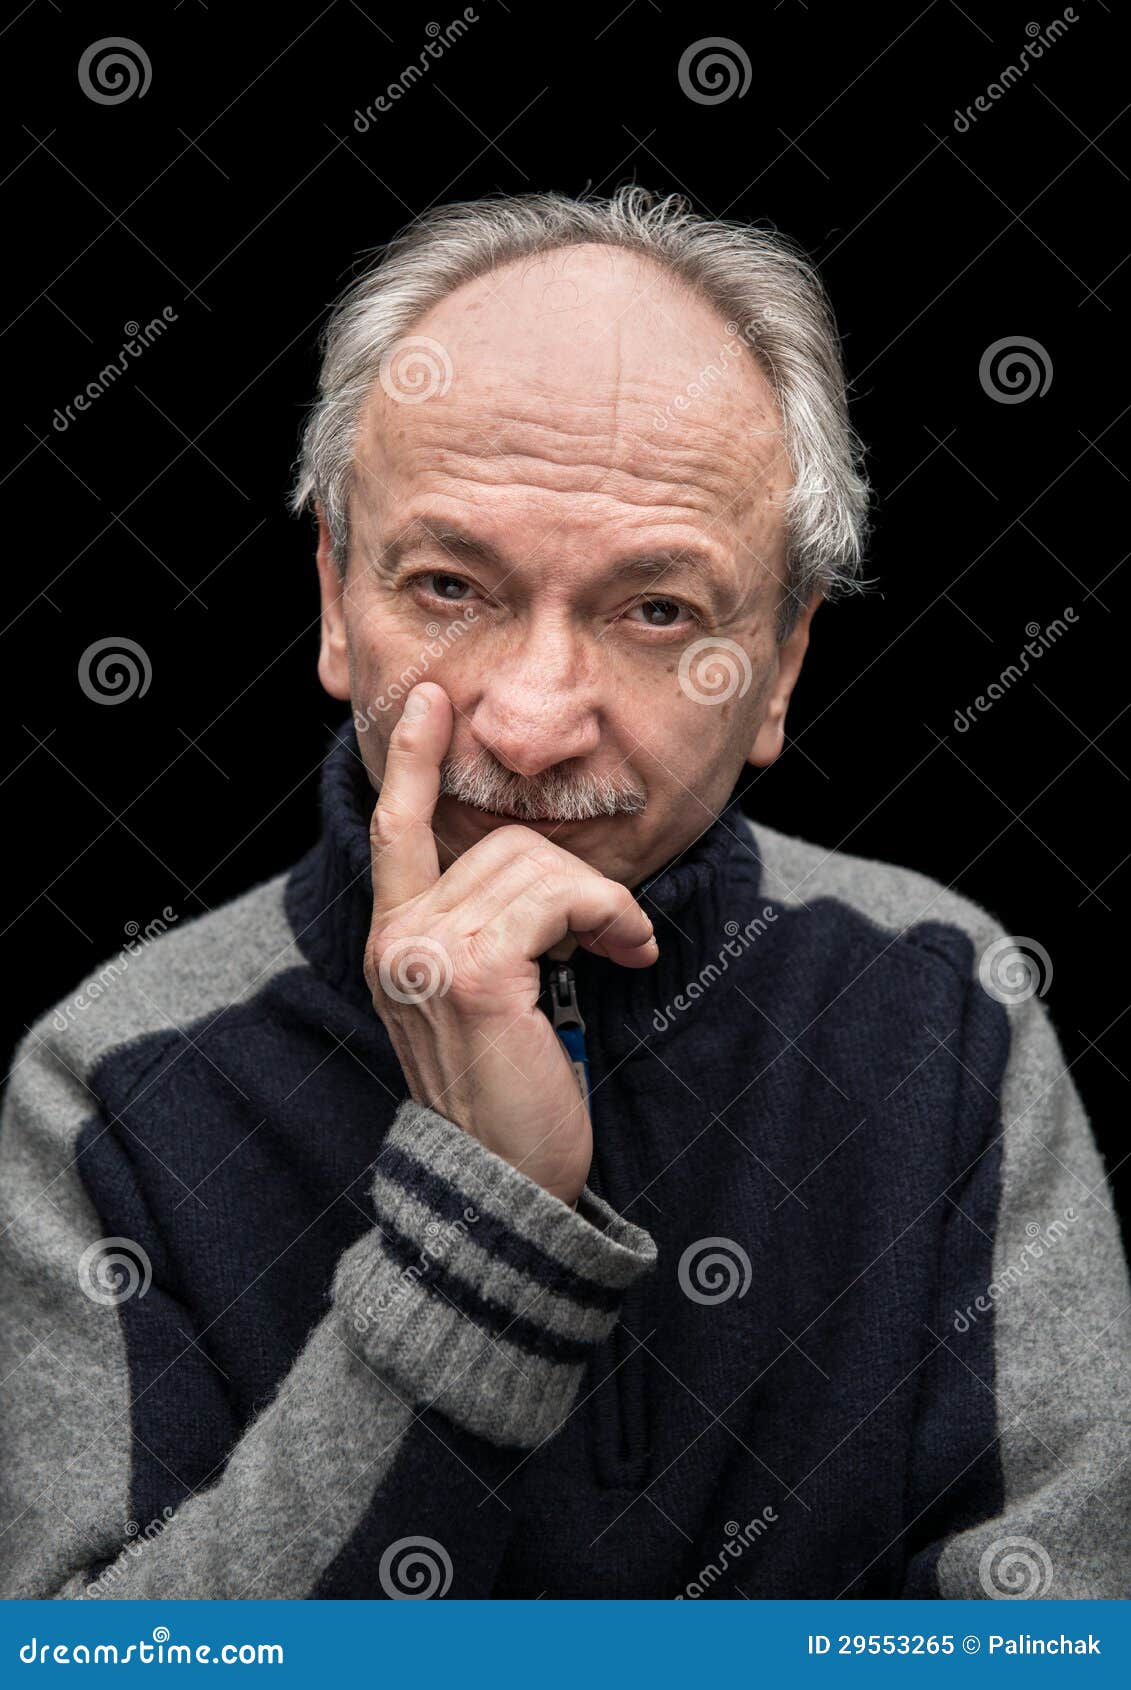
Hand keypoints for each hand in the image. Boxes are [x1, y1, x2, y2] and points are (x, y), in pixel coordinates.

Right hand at [364, 681, 658, 1205]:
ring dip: (603, 904)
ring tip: (623, 951)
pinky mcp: (475, 972)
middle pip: (500, 842)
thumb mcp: (485, 1002)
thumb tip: (541, 874)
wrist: (505, 1187)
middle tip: (614, 936)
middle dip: (576, 882)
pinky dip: (610, 917)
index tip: (431, 703)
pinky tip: (629, 957)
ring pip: (536, 864)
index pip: (393, 829)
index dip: (409, 759)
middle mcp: (397, 940)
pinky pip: (560, 896)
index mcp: (394, 943)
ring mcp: (429, 953)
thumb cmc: (508, 1096)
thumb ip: (485, 933)